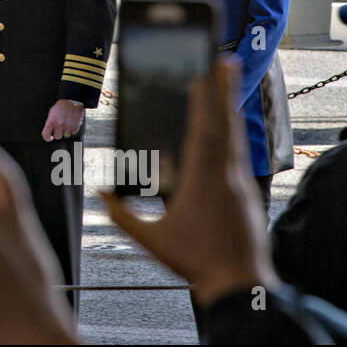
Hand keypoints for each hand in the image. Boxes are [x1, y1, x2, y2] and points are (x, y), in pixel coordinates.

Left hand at [41, 99, 83, 141]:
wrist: (72, 100)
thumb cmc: (61, 106)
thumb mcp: (52, 113)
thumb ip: (50, 122)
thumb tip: (50, 131)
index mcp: (51, 121)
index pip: (46, 135)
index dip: (48, 138)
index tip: (50, 137)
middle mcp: (59, 125)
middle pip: (57, 137)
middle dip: (59, 133)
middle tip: (61, 127)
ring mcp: (67, 126)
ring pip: (66, 135)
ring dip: (66, 131)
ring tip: (67, 123)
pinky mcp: (75, 127)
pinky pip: (73, 132)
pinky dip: (73, 129)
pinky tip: (72, 122)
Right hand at [100, 60, 274, 307]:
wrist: (240, 286)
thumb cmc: (196, 263)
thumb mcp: (151, 241)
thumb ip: (122, 216)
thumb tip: (99, 195)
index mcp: (205, 182)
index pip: (205, 131)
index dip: (206, 99)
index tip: (205, 72)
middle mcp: (227, 177)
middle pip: (225, 125)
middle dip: (223, 91)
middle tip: (224, 60)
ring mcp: (241, 185)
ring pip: (233, 139)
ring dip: (227, 109)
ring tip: (223, 84)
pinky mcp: (246, 195)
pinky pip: (236, 155)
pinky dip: (230, 134)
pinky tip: (223, 130)